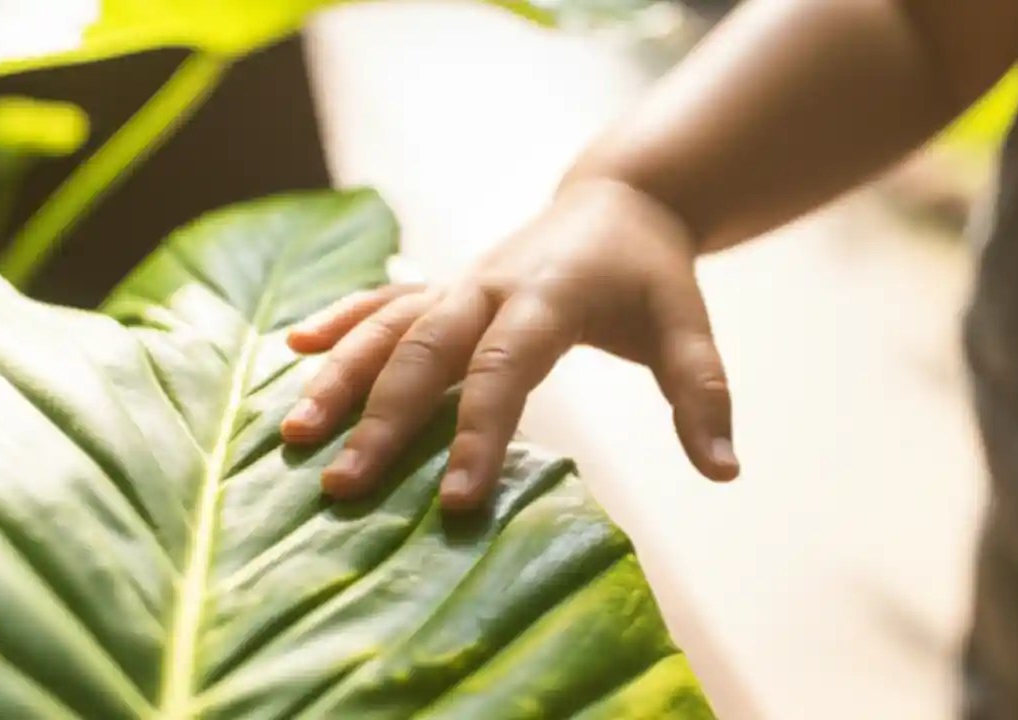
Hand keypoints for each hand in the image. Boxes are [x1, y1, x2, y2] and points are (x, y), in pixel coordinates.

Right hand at [281, 178, 738, 510]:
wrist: (619, 201)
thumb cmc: (651, 274)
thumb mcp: (686, 327)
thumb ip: (702, 394)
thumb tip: (726, 472)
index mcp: (549, 296)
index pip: (505, 370)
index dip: (479, 434)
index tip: (451, 503)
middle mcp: (490, 285)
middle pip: (424, 350)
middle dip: (381, 420)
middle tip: (341, 488)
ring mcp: (460, 281)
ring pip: (387, 325)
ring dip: (338, 376)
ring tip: (293, 436)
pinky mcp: (444, 283)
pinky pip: (382, 298)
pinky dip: (340, 319)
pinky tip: (291, 346)